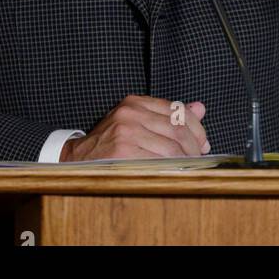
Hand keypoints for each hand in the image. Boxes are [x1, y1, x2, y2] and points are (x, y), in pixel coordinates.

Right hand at [60, 95, 208, 162]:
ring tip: (189, 170)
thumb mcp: (137, 121)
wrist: (75, 159)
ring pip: (171, 148)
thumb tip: (200, 108)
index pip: (177, 111)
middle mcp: (130, 113)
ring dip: (186, 162)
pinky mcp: (123, 153)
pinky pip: (158, 162)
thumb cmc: (110, 142)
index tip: (203, 143)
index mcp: (135, 102)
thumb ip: (168, 115)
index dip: (196, 128)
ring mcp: (126, 132)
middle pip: (177, 130)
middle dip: (194, 148)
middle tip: (200, 160)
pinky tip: (174, 175)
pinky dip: (171, 170)